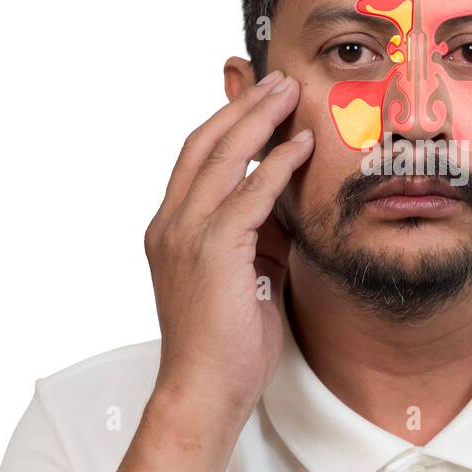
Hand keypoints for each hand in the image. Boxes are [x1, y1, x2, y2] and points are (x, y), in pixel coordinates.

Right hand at [143, 70, 311, 422]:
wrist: (204, 392)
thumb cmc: (226, 345)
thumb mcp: (245, 275)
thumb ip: (257, 235)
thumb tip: (285, 203)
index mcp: (170, 228)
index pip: (196, 158)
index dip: (226, 122)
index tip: (258, 97)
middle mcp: (169, 224)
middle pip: (204, 143)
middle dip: (242, 106)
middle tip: (277, 80)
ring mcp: (186, 235)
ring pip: (223, 157)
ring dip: (259, 119)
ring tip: (290, 93)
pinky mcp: (213, 249)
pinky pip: (250, 193)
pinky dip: (277, 164)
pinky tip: (301, 145)